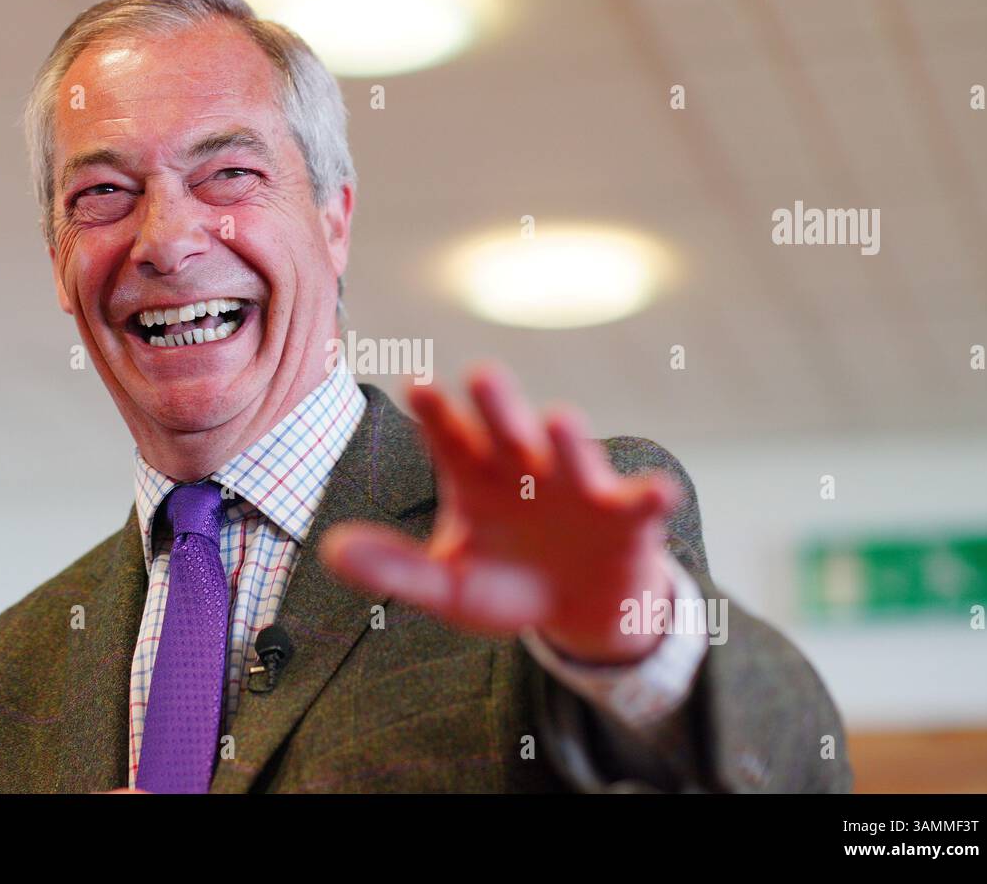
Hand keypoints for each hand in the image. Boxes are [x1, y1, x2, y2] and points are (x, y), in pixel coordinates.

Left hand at [320, 362, 679, 663]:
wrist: (580, 610)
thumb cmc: (508, 583)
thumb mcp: (447, 584)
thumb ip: (395, 567)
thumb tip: (330, 550)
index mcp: (476, 474)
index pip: (451, 436)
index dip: (437, 412)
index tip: (417, 386)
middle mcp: (526, 466)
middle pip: (509, 428)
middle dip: (498, 404)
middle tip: (482, 375)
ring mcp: (578, 485)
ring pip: (572, 454)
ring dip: (568, 440)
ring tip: (559, 422)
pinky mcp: (625, 517)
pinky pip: (639, 501)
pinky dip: (648, 495)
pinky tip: (657, 492)